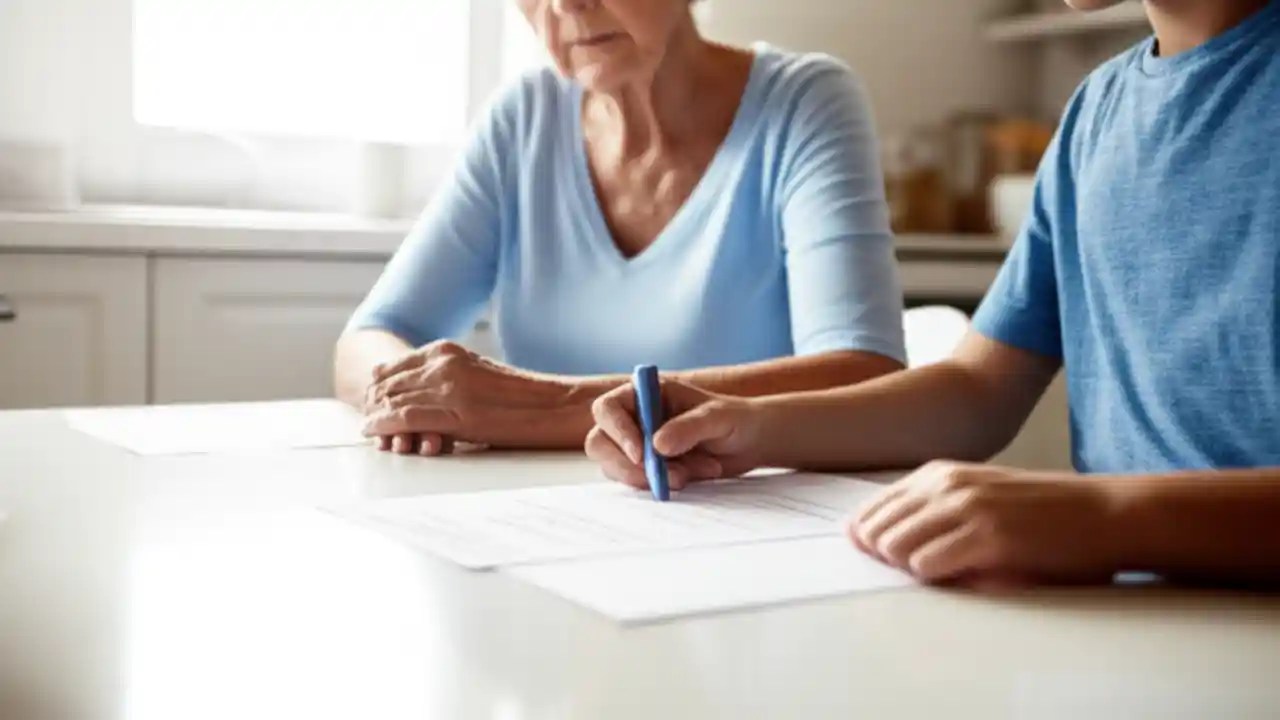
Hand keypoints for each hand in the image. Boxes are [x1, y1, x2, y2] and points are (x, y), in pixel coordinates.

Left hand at [362, 341, 581, 451]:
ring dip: (376, 416)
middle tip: (366, 419)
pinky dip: (384, 425)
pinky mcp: (455, 412)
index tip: (372, 401)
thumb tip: (419, 395)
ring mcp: (448, 386)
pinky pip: (406, 417)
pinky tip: (374, 431)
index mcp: (449, 351)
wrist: (555, 405)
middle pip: (390, 382)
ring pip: (393, 399)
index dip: (379, 385)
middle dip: (374, 402)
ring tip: (368, 429)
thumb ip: (448, 379)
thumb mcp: (477, 376)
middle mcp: (444, 363)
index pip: (396, 365)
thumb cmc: (522, 398)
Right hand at [585, 378, 766, 490]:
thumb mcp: (718, 418)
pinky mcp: (647, 468)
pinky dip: (658, 485)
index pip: (608, 409)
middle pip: (600, 442)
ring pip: (614, 466)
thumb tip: (657, 445)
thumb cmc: (736, 419)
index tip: (642, 454)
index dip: (617, 431)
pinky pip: (634, 481)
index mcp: (645, 393)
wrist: (751, 443)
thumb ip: (689, 428)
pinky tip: (691, 477)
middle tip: (658, 478)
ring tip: (688, 475)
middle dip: (625, 464)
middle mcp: (634, 417)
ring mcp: (637, 444)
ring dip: (646, 477)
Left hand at [848, 461, 1119, 585]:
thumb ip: (934, 513)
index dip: (870, 542)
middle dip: (887, 559)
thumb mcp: (981, 497)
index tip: (891, 561)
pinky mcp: (987, 536)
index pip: (872, 510)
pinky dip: (937, 579)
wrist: (1107, 513)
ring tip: (947, 574)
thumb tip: (879, 546)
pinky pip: (927, 566)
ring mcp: (966, 507)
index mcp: (939, 473)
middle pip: (875, 531)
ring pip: (895, 548)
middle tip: (922, 572)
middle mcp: (946, 484)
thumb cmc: (1045, 514)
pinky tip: (966, 577)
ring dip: (912, 570)